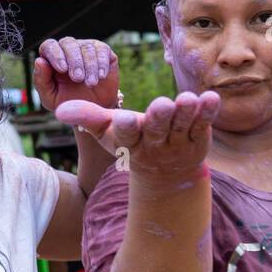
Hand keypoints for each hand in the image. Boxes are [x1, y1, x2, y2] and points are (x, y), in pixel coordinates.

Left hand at [34, 36, 119, 111]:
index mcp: (52, 58)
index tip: (62, 69)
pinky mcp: (103, 52)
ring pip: (86, 48)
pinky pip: (102, 50)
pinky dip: (101, 63)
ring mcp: (86, 48)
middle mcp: (68, 49)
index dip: (55, 54)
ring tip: (90, 83)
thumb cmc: (70, 103)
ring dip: (89, 66)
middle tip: (78, 79)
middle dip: (74, 61)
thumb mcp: (51, 98)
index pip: (49, 46)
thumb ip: (41, 81)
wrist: (94, 110)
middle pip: (68, 43)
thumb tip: (39, 61)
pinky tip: (101, 76)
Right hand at [54, 91, 220, 176]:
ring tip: (187, 99)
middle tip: (162, 105)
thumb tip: (59, 109)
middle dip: (159, 118)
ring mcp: (178, 142)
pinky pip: (204, 124)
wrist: (167, 174)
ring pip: (182, 125)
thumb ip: (87, 118)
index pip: (126, 135)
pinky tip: (212, 98)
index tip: (124, 119)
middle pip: (156, 129)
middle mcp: (154, 143)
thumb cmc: (133, 143)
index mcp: (131, 142)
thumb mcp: (108, 132)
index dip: (126, 127)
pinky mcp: (198, 137)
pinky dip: (209, 112)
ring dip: (186, 112)